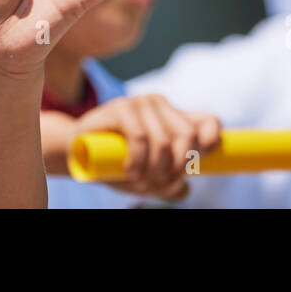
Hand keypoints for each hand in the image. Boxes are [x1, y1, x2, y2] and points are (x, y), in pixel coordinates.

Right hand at [70, 95, 221, 200]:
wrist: (79, 152)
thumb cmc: (117, 164)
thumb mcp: (148, 179)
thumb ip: (168, 186)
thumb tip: (184, 188)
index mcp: (175, 118)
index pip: (210, 123)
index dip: (211, 144)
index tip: (194, 167)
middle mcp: (162, 105)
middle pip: (188, 136)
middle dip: (176, 168)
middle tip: (159, 184)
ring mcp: (141, 103)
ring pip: (164, 140)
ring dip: (154, 170)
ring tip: (140, 182)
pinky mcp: (121, 107)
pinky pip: (140, 137)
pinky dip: (138, 160)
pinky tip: (131, 171)